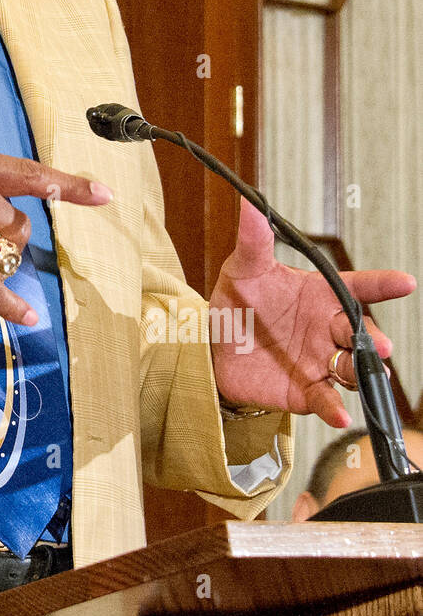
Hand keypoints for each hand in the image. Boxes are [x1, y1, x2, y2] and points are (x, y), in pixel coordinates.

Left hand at [209, 200, 415, 426]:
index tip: (405, 281)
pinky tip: (341, 414)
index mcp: (321, 295)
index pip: (357, 287)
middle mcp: (328, 328)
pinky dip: (335, 408)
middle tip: (380, 344)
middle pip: (360, 332)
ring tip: (369, 374)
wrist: (213, 345)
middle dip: (374, 339)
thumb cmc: (239, 301)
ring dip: (362, 372)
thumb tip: (249, 201)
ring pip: (352, 366)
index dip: (382, 284)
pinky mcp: (306, 390)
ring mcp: (320, 360)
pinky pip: (327, 400)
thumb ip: (254, 240)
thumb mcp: (244, 268)